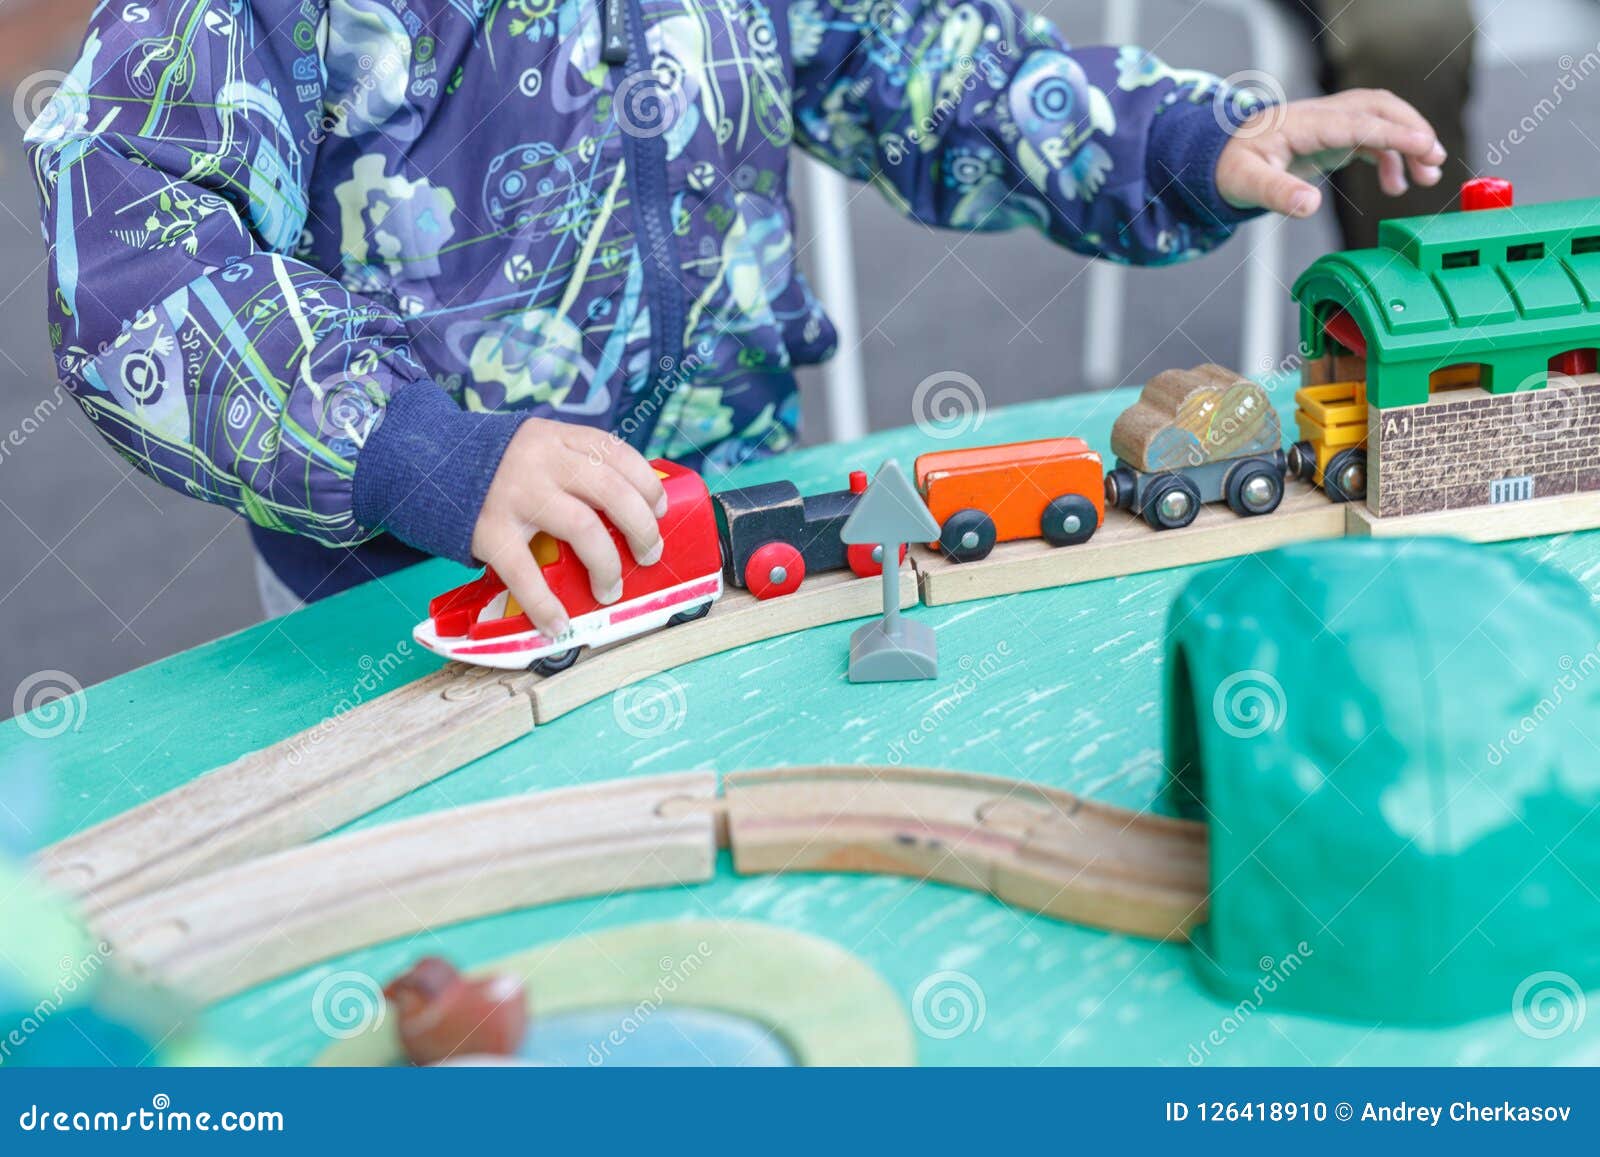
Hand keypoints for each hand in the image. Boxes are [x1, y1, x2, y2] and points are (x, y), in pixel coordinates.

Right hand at [470, 420, 667, 638]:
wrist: (422, 462)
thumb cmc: (491, 465)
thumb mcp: (535, 446)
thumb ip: (571, 463)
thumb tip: (624, 507)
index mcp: (557, 437)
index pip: (617, 453)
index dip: (646, 485)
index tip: (658, 511)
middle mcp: (542, 461)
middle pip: (612, 491)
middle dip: (641, 528)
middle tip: (648, 555)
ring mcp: (516, 494)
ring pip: (583, 528)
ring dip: (607, 565)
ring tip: (610, 588)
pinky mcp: (489, 530)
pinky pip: (525, 572)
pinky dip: (545, 604)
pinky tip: (558, 623)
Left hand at [1216, 89, 1446, 218]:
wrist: (1220, 158)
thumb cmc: (1231, 168)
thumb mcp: (1247, 184)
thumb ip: (1278, 194)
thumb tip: (1309, 207)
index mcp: (1304, 123)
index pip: (1360, 122)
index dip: (1395, 133)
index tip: (1426, 146)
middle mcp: (1322, 116)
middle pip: (1379, 109)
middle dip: (1412, 130)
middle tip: (1436, 161)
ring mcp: (1329, 124)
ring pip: (1381, 120)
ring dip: (1408, 143)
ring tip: (1427, 177)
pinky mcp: (1332, 137)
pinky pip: (1371, 138)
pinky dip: (1390, 157)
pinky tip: (1396, 186)